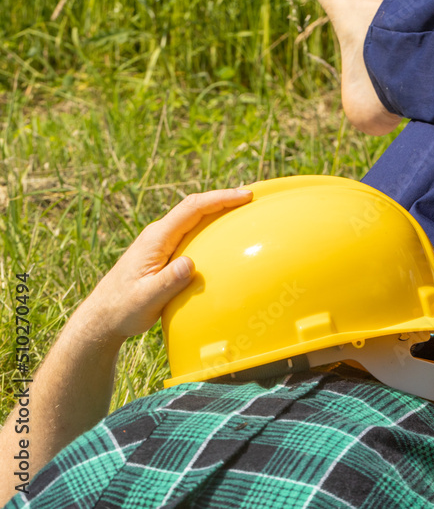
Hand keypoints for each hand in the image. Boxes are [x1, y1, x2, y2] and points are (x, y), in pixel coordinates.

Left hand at [77, 188, 252, 344]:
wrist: (102, 317)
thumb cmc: (123, 309)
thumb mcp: (147, 299)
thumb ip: (168, 282)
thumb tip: (191, 264)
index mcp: (156, 238)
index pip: (192, 208)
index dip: (220, 198)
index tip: (245, 195)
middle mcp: (158, 234)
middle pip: (194, 206)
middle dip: (223, 198)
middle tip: (251, 197)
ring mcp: (160, 242)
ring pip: (192, 218)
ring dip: (217, 211)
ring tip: (243, 212)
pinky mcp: (163, 253)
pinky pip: (191, 232)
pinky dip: (210, 227)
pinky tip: (224, 238)